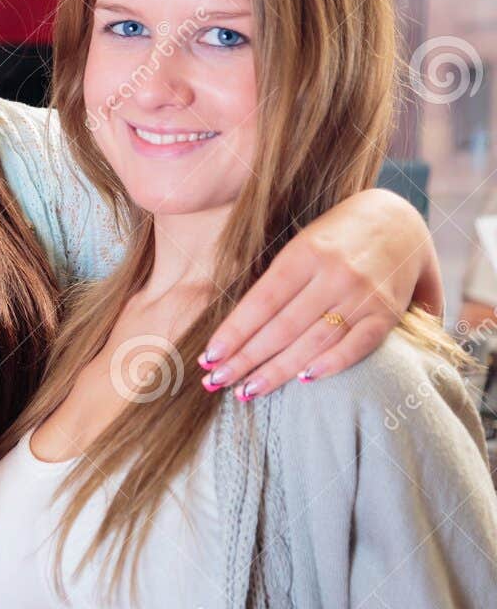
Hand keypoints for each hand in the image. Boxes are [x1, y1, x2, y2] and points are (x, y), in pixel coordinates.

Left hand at [197, 188, 441, 398]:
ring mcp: (364, 295)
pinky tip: (303, 380)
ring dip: (277, 370)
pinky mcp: (388, 313)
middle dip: (245, 359)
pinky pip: (357, 345)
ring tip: (247, 390)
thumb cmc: (335, 235)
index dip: (234, 333)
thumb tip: (234, 324)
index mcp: (306, 252)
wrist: (400, 217)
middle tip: (216, 381)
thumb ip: (276, 280)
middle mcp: (335, 274)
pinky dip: (330, 364)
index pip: (261, 302)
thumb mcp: (302, 242)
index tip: (208, 357)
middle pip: (282, 327)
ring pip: (314, 341)